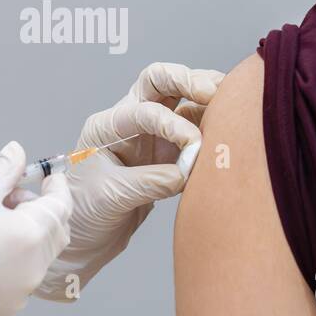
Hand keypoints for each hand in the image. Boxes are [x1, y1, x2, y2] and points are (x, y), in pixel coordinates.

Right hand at [0, 142, 71, 315]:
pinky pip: (21, 278)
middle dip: (42, 211)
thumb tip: (17, 152)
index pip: (61, 207)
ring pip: (39, 257)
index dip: (56, 187)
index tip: (47, 176)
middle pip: (55, 233)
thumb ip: (3, 170)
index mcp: (30, 236)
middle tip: (10, 196)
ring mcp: (20, 293)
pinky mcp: (4, 310)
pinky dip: (15, 260)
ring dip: (28, 236)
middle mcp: (33, 269)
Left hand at [33, 62, 224, 301]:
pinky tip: (228, 132)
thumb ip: (150, 182)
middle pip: (161, 81)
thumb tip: (188, 172)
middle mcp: (130, 122)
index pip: (143, 109)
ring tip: (231, 106)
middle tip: (215, 92)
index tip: (193, 146)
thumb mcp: (112, 196)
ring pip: (183, 100)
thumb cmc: (84, 212)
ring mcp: (151, 135)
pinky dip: (213, 127)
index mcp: (107, 126)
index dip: (172, 124)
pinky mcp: (168, 153)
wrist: (83, 236)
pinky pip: (195, 129)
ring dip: (207, 99)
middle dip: (189, 79)